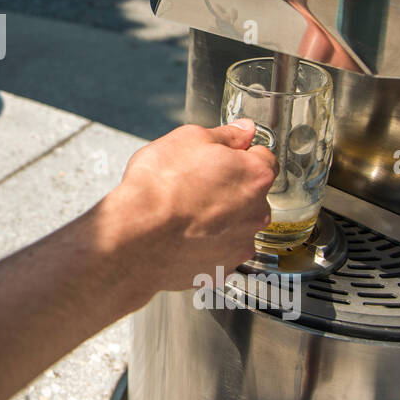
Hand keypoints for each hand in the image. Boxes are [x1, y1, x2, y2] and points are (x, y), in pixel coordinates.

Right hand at [101, 120, 277, 300]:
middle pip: (252, 194)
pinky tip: (182, 236)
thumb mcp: (188, 139)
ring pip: (236, 225)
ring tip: (184, 213)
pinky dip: (206, 244)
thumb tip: (243, 131)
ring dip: (219, 218)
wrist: (136, 236)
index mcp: (255, 175)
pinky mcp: (223, 268)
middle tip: (195, 184)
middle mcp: (257, 212)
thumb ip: (225, 135)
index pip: (263, 157)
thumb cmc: (159, 186)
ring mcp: (241, 244)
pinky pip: (220, 251)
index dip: (240, 154)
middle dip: (230, 188)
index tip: (222, 157)